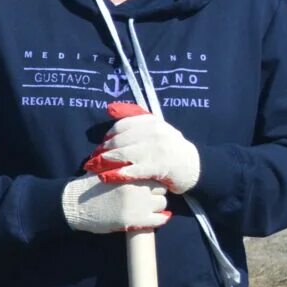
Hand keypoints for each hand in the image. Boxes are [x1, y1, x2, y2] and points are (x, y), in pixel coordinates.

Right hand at [62, 174, 170, 233]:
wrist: (76, 206)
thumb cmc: (89, 186)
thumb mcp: (105, 169)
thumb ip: (121, 164)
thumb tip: (136, 159)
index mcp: (130, 173)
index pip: (154, 171)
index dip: (151, 177)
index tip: (148, 182)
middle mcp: (138, 187)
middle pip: (161, 187)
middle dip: (156, 190)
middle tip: (148, 195)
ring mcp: (139, 204)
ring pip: (162, 203)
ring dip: (157, 204)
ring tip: (148, 206)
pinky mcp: (138, 220)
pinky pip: (160, 219)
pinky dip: (161, 218)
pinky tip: (158, 217)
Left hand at [85, 101, 200, 193]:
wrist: (194, 166)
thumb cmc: (170, 146)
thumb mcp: (155, 127)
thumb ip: (133, 117)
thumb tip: (109, 108)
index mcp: (152, 121)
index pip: (121, 126)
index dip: (107, 137)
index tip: (100, 147)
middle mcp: (154, 133)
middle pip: (119, 141)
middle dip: (102, 152)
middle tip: (91, 161)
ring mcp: (156, 150)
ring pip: (122, 155)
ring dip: (104, 163)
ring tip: (93, 169)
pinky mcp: (158, 167)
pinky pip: (132, 171)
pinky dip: (116, 174)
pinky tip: (105, 177)